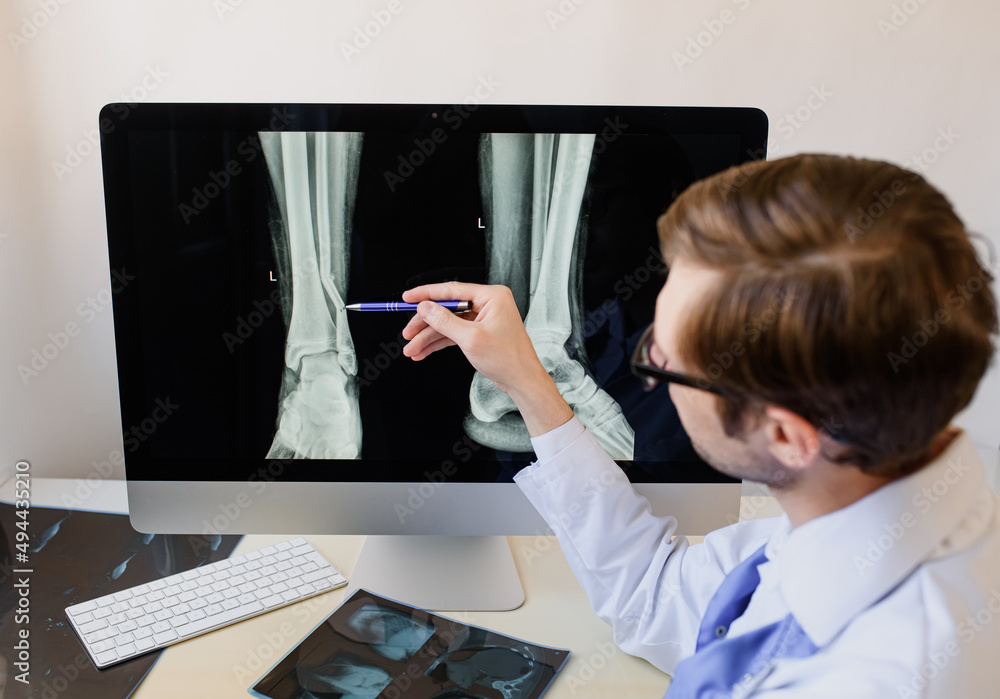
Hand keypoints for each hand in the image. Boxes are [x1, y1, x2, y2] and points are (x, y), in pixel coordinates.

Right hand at [401, 282, 573, 435]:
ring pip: (448, 323)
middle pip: (447, 308)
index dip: (427, 294)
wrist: (522, 381)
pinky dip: (438, 343)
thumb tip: (425, 307)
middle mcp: (488, 303)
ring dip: (429, 337)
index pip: (453, 290)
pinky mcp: (480, 332)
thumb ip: (444, 321)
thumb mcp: (470, 339)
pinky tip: (423, 351)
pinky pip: (454, 333)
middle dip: (425, 323)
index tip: (408, 297)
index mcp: (491, 296)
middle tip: (407, 333)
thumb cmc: (507, 359)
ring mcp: (483, 318)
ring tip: (411, 349)